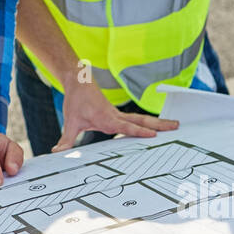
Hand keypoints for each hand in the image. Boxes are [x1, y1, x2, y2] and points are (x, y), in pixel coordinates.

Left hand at [52, 80, 178, 152]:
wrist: (79, 82)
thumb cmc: (76, 101)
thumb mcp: (70, 121)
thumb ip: (66, 139)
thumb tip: (57, 151)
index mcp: (107, 119)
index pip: (126, 127)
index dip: (139, 132)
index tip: (153, 136)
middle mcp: (116, 116)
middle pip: (141, 121)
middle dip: (159, 125)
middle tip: (176, 126)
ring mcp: (118, 115)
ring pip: (142, 119)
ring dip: (158, 123)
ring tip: (175, 125)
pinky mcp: (118, 114)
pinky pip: (136, 120)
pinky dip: (148, 123)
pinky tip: (157, 127)